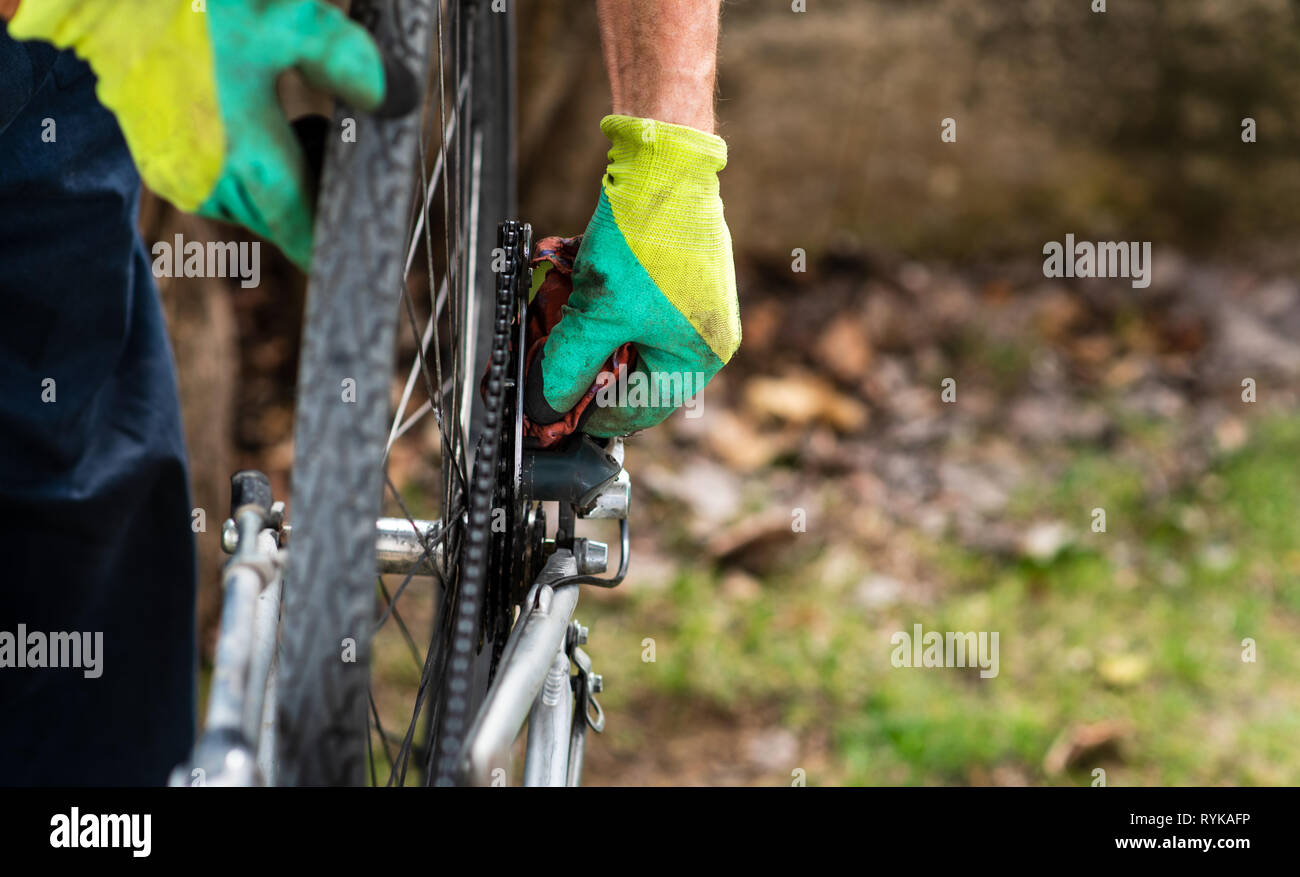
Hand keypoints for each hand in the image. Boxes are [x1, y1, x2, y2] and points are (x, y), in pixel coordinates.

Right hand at [9, 0, 387, 268]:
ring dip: (279, 181)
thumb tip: (398, 102)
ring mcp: (181, 181)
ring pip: (254, 206)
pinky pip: (223, 188)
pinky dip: (245, 168)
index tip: (363, 242)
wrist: (110, 0)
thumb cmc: (202, 5)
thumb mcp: (291, 21)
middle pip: (285, 221)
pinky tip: (248, 119)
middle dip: (313, 196)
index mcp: (250, 162)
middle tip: (323, 135)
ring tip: (285, 119)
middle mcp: (212, 187)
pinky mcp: (161, 169)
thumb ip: (350, 65)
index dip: (336, 245)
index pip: (305, 238)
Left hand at [525, 114, 740, 436]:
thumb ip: (570, 365)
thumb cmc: (645, 241)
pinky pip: (626, 304)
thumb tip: (545, 407)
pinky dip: (595, 303)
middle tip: (545, 368)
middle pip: (631, 374)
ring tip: (552, 324)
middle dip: (585, 369)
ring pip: (623, 337)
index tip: (551, 412)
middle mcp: (701, 335)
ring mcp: (688, 303)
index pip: (640, 411)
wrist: (662, 161)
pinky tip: (569, 288)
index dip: (591, 417)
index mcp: (699, 357)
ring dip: (586, 334)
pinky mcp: (671, 273)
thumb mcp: (598, 314)